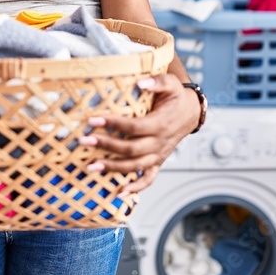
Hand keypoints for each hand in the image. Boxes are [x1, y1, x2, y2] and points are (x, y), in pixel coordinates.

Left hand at [77, 74, 200, 195]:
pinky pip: (149, 179)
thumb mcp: (170, 84)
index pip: (133, 127)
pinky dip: (136, 187)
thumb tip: (141, 82)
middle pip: (130, 149)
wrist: (191, 112)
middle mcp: (160, 142)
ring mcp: (159, 154)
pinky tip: (119, 192)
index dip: (113, 124)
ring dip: (113, 168)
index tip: (93, 120)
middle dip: (106, 145)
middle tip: (84, 140)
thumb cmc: (177, 98)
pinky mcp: (158, 162)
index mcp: (161, 124)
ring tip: (92, 166)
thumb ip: (156, 82)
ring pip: (135, 166)